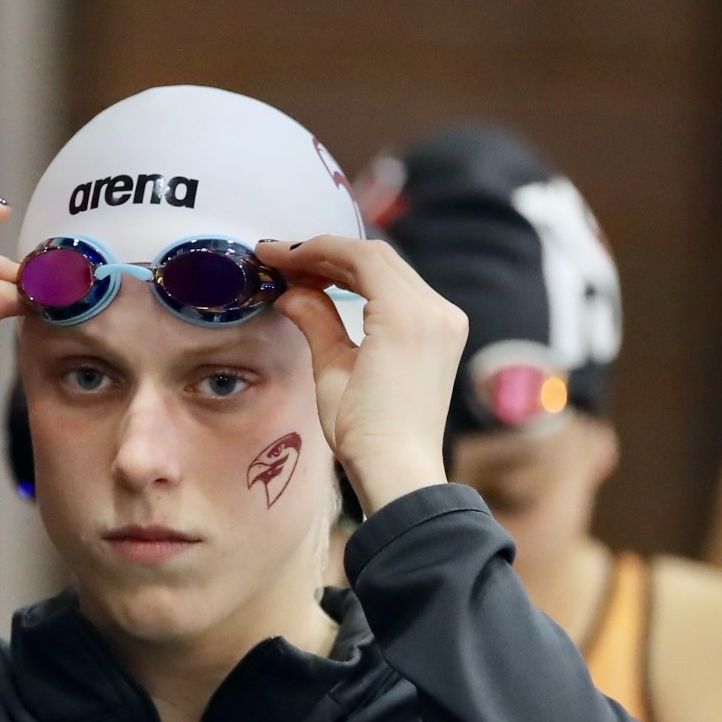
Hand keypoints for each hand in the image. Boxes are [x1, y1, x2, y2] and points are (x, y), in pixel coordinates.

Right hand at [257, 236, 468, 514]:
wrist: (400, 472)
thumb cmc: (364, 432)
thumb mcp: (330, 371)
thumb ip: (315, 320)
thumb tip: (292, 292)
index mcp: (408, 315)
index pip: (360, 258)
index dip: (313, 249)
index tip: (275, 252)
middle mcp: (435, 310)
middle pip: (378, 259)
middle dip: (328, 255)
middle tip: (283, 261)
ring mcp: (445, 321)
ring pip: (392, 272)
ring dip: (348, 268)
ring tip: (304, 275)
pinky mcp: (443, 335)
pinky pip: (405, 293)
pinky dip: (371, 286)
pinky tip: (338, 292)